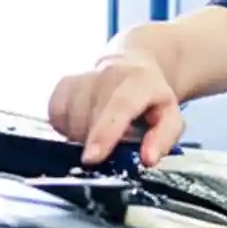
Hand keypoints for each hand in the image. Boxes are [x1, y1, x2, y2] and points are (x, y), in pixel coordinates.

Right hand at [47, 51, 183, 167]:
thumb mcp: (170, 117)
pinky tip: (83, 125)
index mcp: (140, 81)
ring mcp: (83, 76)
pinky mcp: (64, 84)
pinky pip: (56, 115)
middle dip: (96, 141)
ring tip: (101, 132)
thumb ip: (164, 138)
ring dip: (82, 136)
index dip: (104, 132)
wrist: (133, 68)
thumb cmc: (151, 100)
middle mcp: (109, 73)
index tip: (92, 158)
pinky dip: (66, 128)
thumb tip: (148, 159)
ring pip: (70, 119)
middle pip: (90, 118)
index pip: (119, 105)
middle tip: (109, 146)